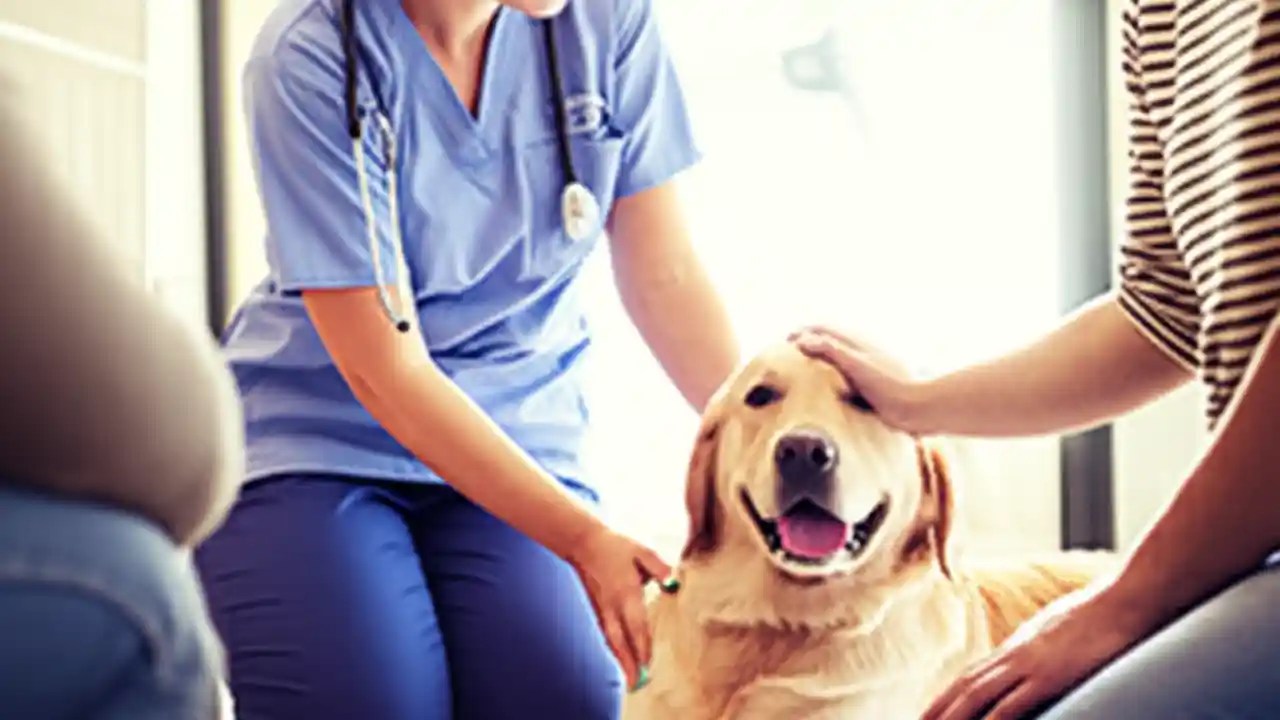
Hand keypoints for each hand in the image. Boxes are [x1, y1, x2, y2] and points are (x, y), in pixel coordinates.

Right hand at [563, 523, 672, 690]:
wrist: (584, 543)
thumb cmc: (616, 546)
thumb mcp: (642, 551)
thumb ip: (659, 568)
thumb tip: (673, 584)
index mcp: (626, 591)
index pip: (635, 624)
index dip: (641, 645)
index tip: (647, 663)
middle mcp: (612, 604)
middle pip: (620, 639)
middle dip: (629, 663)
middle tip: (636, 684)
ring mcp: (602, 608)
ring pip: (611, 639)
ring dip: (620, 660)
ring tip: (629, 679)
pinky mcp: (597, 608)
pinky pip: (606, 633)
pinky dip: (613, 649)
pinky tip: (619, 658)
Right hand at [789, 326, 929, 432]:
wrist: (917, 407)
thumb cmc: (887, 386)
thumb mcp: (855, 365)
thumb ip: (830, 350)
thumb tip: (802, 340)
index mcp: (856, 341)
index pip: (822, 329)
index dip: (802, 332)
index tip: (784, 343)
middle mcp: (861, 350)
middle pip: (829, 340)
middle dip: (809, 343)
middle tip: (788, 356)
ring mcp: (867, 366)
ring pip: (837, 356)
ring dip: (820, 358)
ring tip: (803, 371)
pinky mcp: (872, 383)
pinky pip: (845, 374)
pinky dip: (831, 375)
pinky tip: (828, 389)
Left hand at [921, 582, 1153, 719]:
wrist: (1129, 598)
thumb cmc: (1106, 614)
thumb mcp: (1062, 633)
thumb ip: (1043, 650)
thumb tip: (1039, 665)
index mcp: (1018, 647)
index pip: (972, 676)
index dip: (947, 697)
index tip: (928, 714)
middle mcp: (1016, 654)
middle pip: (966, 687)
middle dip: (939, 711)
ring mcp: (1031, 664)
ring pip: (979, 695)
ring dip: (953, 718)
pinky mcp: (1051, 675)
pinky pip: (1013, 704)